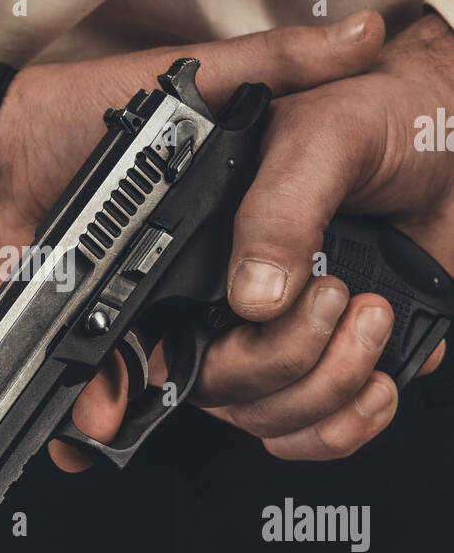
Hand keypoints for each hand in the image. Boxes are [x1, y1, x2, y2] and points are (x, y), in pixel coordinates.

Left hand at [0, 11, 388, 465]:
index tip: (316, 317)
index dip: (299, 316)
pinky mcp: (76, 335)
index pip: (277, 289)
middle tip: (230, 359)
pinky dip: (91, 418)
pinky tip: (91, 424)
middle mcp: (179, 281)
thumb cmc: (77, 111)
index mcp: (217, 229)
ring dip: (153, 402)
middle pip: (229, 351)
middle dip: (239, 373)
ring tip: (140, 402)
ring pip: (164, 383)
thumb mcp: (189, 73)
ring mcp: (127, 313)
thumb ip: (273, 59)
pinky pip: (93, 395)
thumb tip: (362, 35)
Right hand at [187, 8, 452, 461]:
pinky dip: (358, 420)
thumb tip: (253, 296)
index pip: (166, 338)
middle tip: (340, 296)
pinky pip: (323, 433)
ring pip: (274, 423)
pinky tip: (386, 373)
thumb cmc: (383, 119)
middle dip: (291, 365)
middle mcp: (235, 305)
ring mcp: (288, 340)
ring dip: (331, 393)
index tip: (261, 325)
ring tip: (375, 318)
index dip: (202, 358)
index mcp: (206, 249)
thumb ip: (280, 213)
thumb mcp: (322, 142)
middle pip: (225, 394)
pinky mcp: (342, 362)